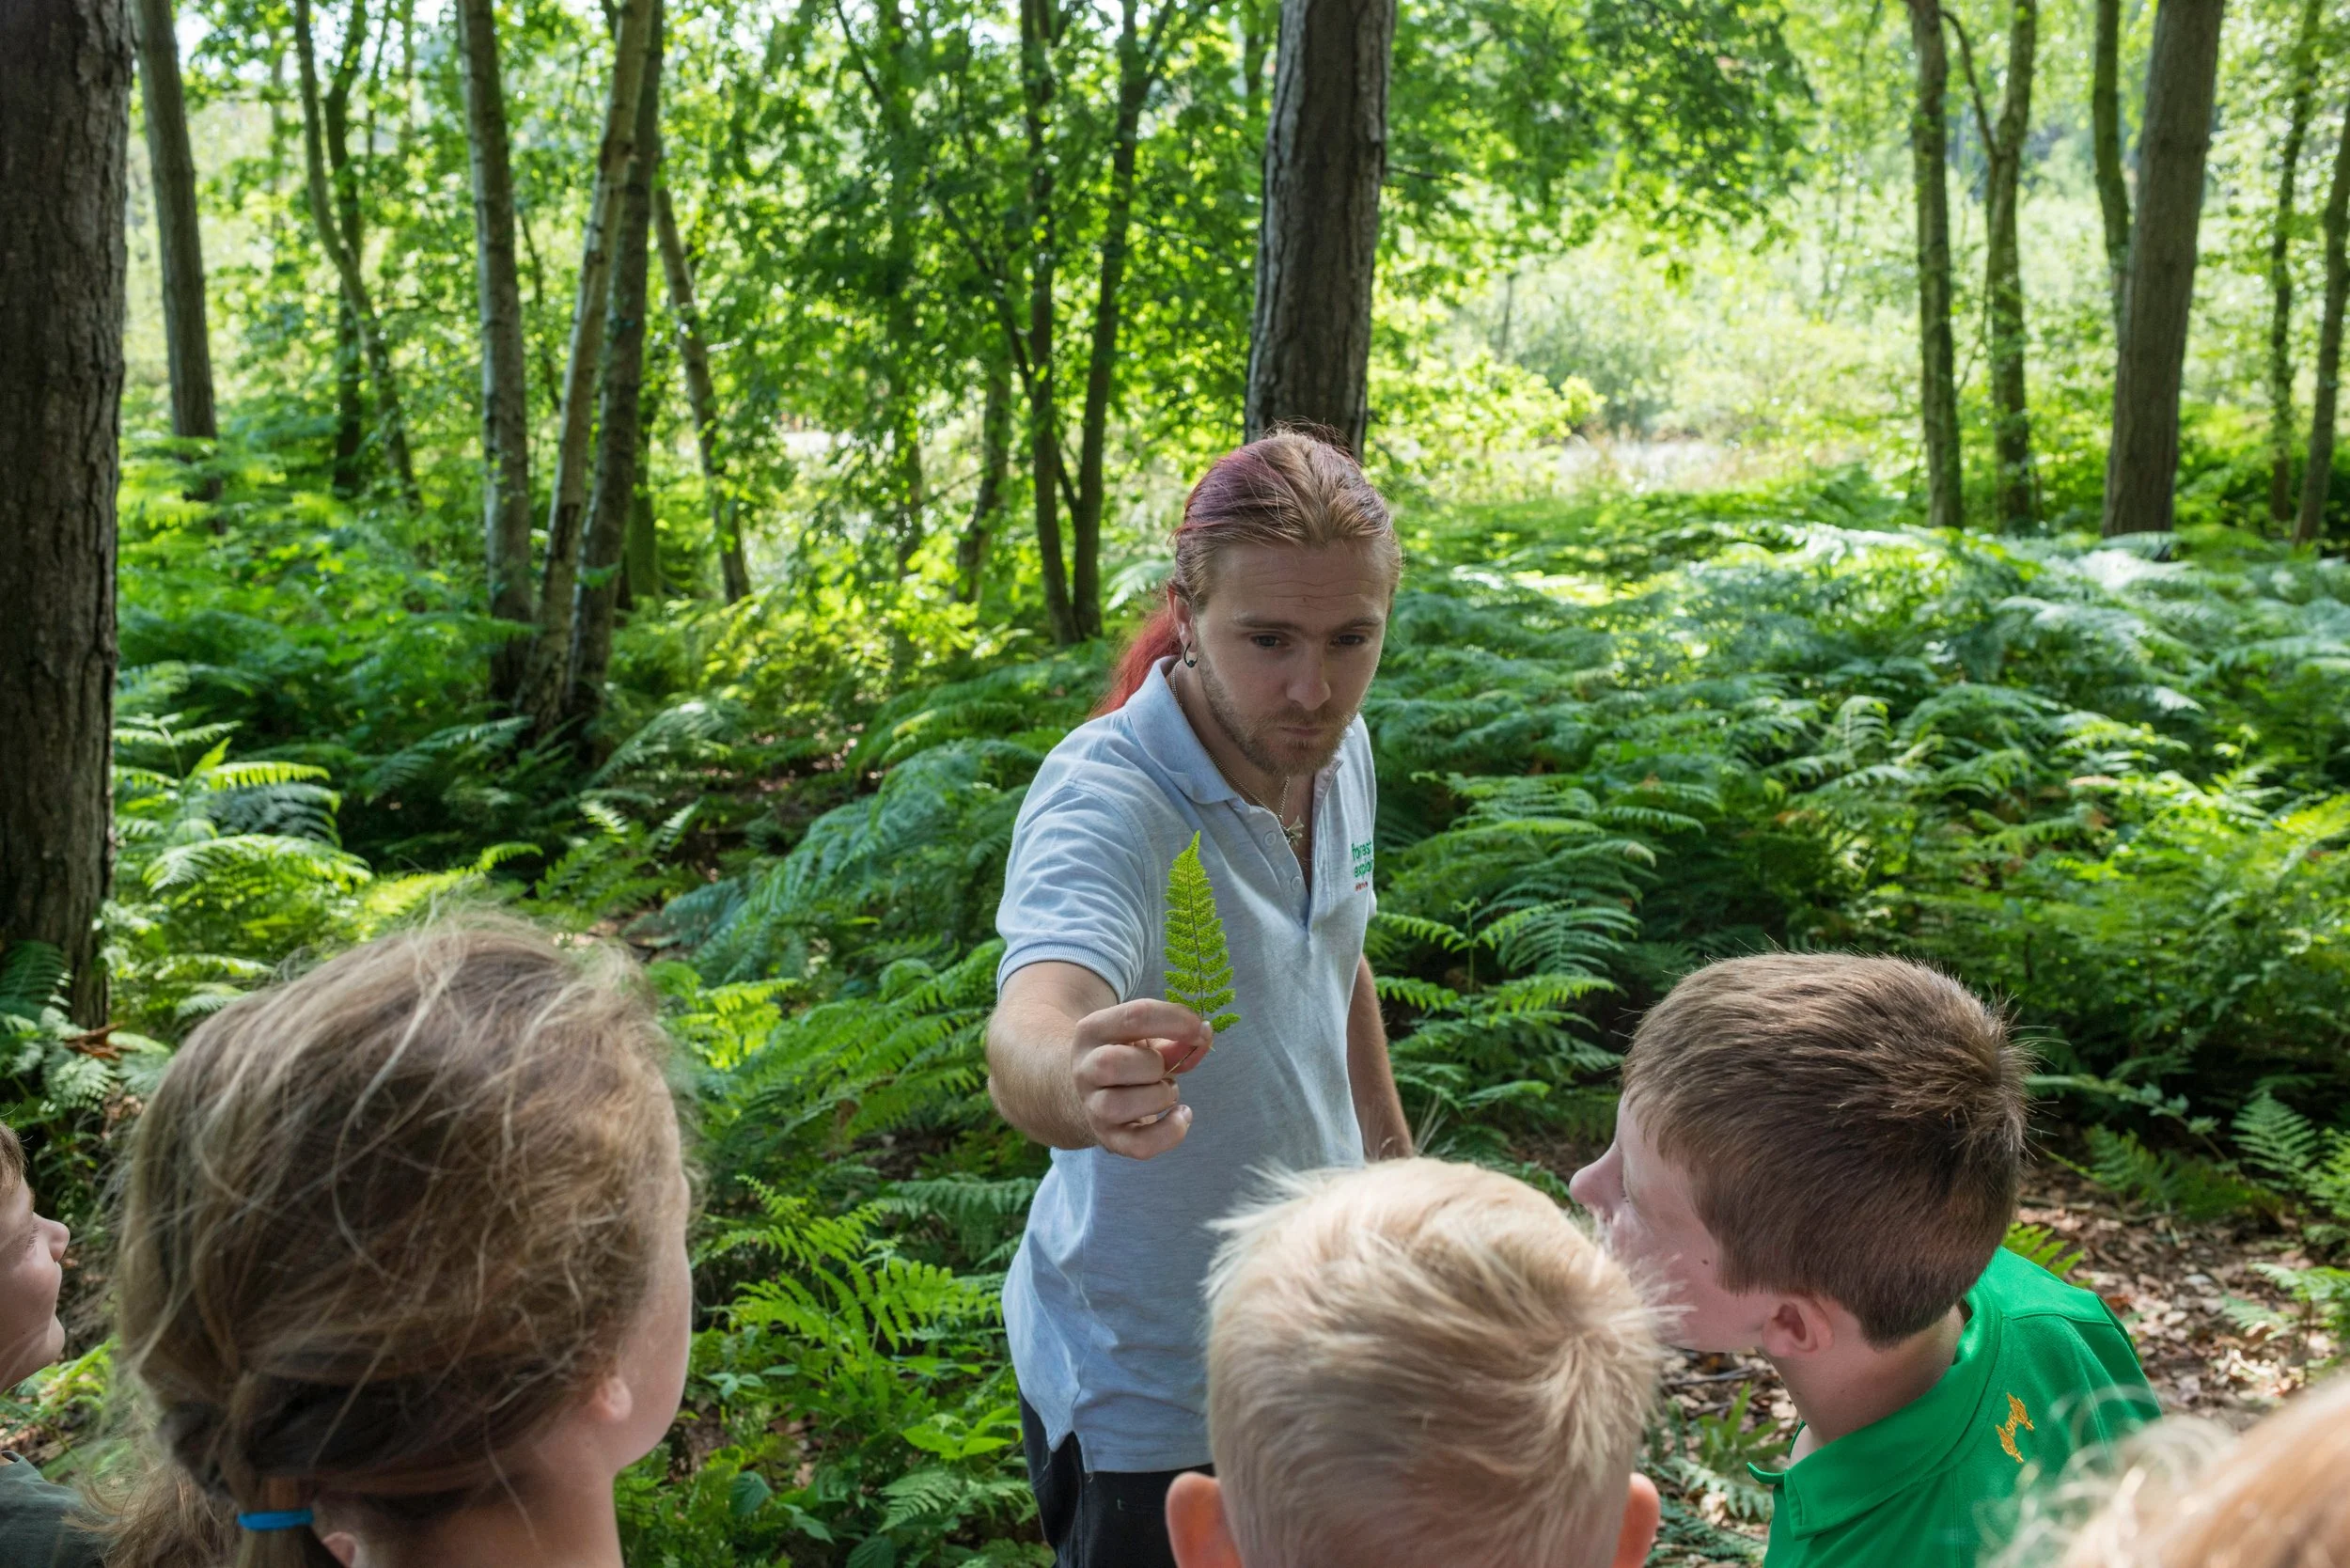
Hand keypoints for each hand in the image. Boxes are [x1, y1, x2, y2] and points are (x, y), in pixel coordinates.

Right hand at [1071, 999, 1214, 1158]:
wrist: (1095, 1090)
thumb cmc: (1128, 1055)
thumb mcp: (1145, 1036)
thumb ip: (1176, 1035)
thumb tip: (1203, 1036)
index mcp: (1093, 1030)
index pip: (1134, 1016)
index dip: (1176, 1021)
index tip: (1201, 1029)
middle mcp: (1084, 1069)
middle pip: (1111, 1064)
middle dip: (1154, 1065)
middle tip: (1165, 1068)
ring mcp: (1093, 1107)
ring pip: (1118, 1106)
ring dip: (1159, 1097)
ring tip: (1166, 1091)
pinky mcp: (1110, 1138)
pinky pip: (1139, 1146)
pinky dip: (1170, 1132)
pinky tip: (1181, 1116)